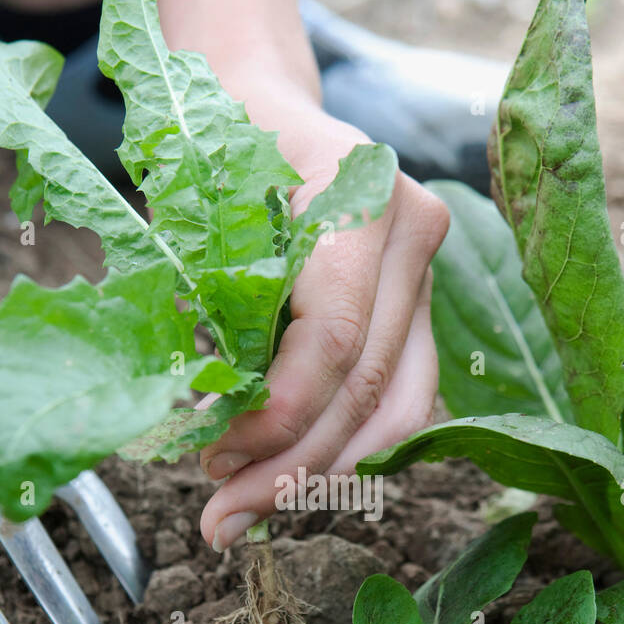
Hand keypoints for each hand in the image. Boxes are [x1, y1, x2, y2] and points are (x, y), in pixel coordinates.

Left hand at [198, 81, 448, 550]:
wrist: (261, 104)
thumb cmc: (213, 154)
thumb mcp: (195, 216)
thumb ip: (210, 311)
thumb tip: (203, 427)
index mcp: (359, 193)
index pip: (337, 338)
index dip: (280, 416)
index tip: (215, 460)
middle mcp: (413, 232)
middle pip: (369, 386)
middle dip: (293, 467)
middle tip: (224, 520)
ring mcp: (428, 272)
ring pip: (398, 409)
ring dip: (323, 475)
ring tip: (248, 510)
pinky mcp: (422, 309)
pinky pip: (401, 400)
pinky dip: (348, 450)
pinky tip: (294, 478)